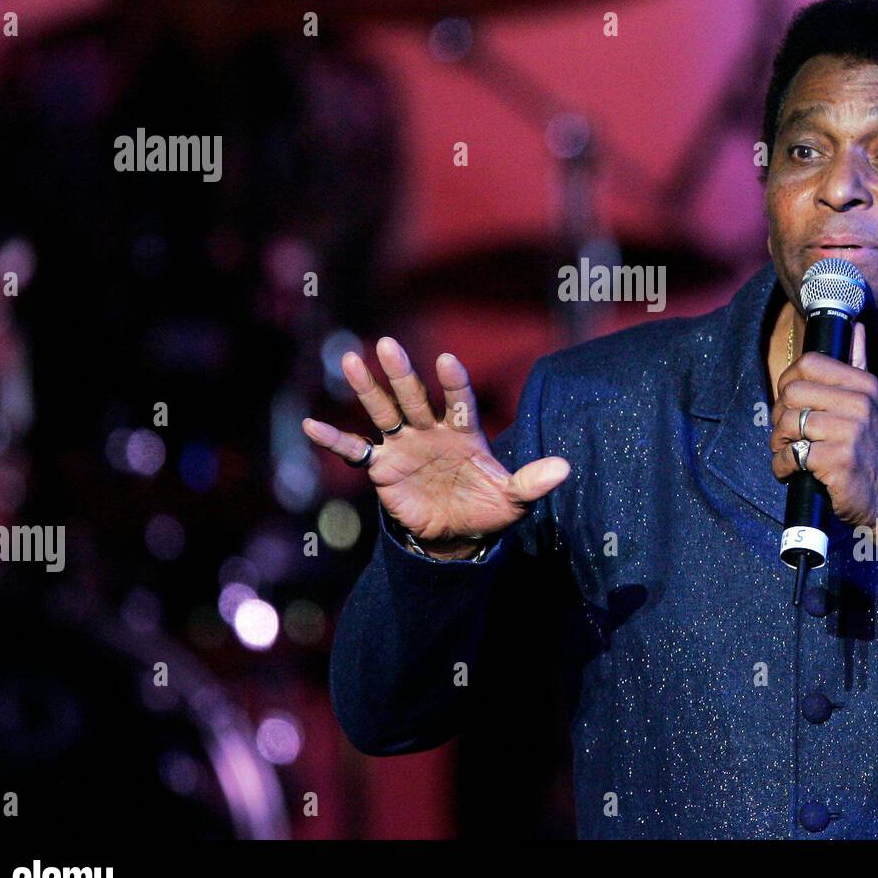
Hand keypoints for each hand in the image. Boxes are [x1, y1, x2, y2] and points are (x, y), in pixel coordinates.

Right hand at [302, 337, 569, 559]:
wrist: (456, 534)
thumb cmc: (488, 508)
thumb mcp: (515, 498)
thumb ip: (533, 481)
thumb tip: (565, 468)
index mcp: (464, 432)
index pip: (459, 401)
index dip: (454, 383)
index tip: (448, 361)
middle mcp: (431, 431)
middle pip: (415, 398)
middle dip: (402, 374)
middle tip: (387, 344)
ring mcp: (404, 446)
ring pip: (383, 412)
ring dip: (368, 389)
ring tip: (350, 360)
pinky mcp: (382, 468)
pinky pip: (355, 451)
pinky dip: (334, 440)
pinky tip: (311, 425)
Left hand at [769, 322, 877, 532]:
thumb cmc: (874, 452)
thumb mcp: (873, 404)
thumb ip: (859, 365)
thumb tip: (856, 326)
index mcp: (864, 385)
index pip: (809, 363)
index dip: (788, 380)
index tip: (789, 401)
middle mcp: (860, 403)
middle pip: (792, 392)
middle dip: (778, 415)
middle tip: (784, 434)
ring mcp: (850, 432)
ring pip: (787, 423)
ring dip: (778, 444)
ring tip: (787, 453)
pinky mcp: (839, 461)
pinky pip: (792, 454)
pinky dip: (782, 466)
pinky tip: (790, 472)